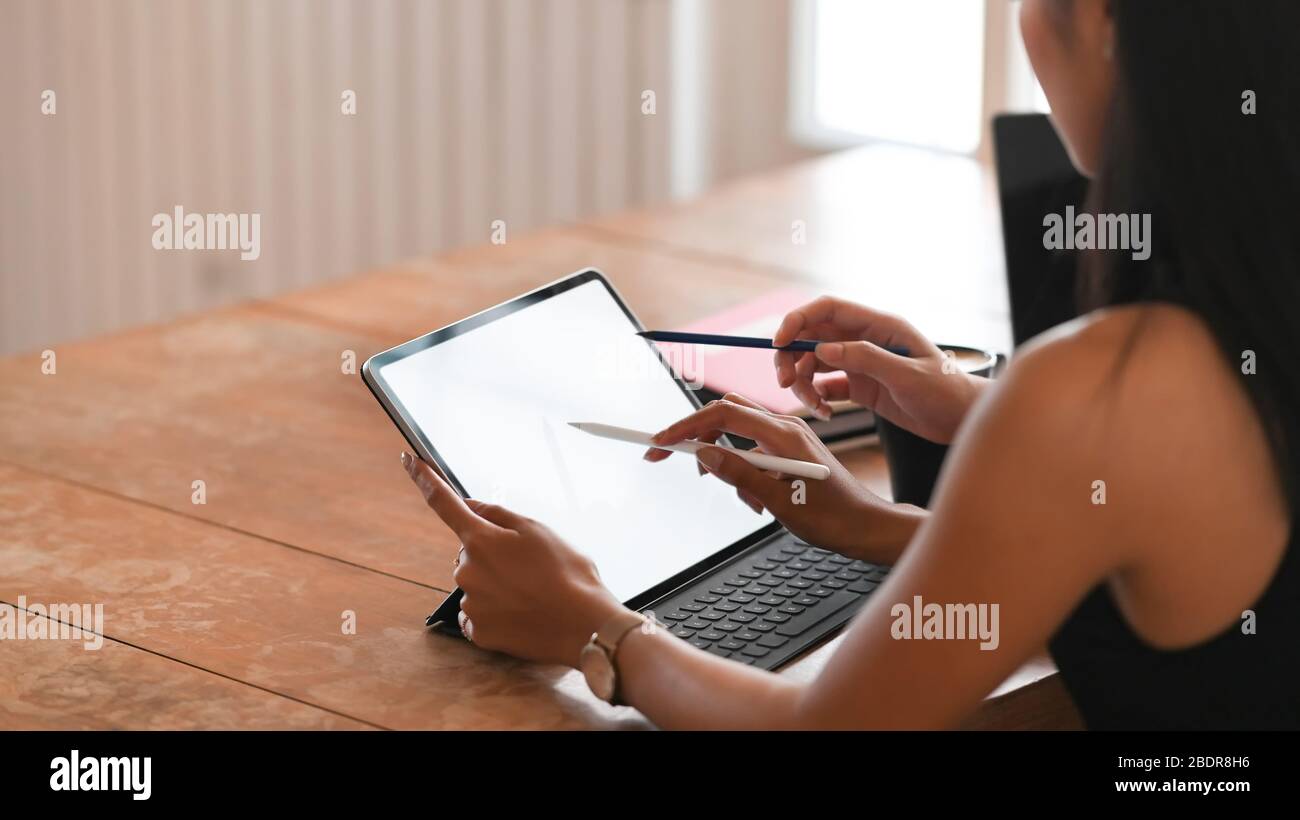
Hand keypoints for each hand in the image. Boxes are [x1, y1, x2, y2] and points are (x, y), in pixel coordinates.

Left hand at [401, 452, 626, 667]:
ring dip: (497, 584)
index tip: (407, 460)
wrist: (584, 626)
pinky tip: (522, 611)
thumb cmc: (567, 573)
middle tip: (529, 565)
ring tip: (533, 591)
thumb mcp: (538, 530)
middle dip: (492, 554)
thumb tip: (469, 505)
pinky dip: (495, 610)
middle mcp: (466, 571)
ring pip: (476, 584)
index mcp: (480, 540)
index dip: (422, 478)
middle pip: (470, 552)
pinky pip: (478, 613)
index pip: (442, 501)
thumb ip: (498, 514)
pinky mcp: (478, 631)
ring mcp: (470, 603)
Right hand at [644, 394, 922, 561]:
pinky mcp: (790, 448)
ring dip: (724, 460)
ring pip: (737, 433)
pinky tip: (757, 500)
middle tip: (672, 461)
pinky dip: (743, 469)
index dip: (685, 426)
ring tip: (745, 499)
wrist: (866, 526)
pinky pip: (753, 448)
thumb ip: (740, 475)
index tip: (659, 443)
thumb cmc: (832, 518)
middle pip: (725, 414)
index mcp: (783, 435)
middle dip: (696, 436)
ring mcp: (788, 436)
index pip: (722, 415)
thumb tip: (703, 456)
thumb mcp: (780, 502)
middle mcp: (785, 427)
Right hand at [773, 296, 985, 443]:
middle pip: (812, 337)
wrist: (961, 418)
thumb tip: (821, 350)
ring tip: (814, 405)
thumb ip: (865, 359)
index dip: (797, 320)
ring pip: (814, 364)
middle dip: (792, 358)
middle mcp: (864, 340)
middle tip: (786, 382)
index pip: (827, 310)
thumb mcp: (907, 375)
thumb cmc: (945, 391)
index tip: (778, 343)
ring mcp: (860, 363)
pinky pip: (825, 387)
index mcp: (878, 326)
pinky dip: (817, 398)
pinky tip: (826, 412)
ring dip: (803, 383)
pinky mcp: (860, 387)